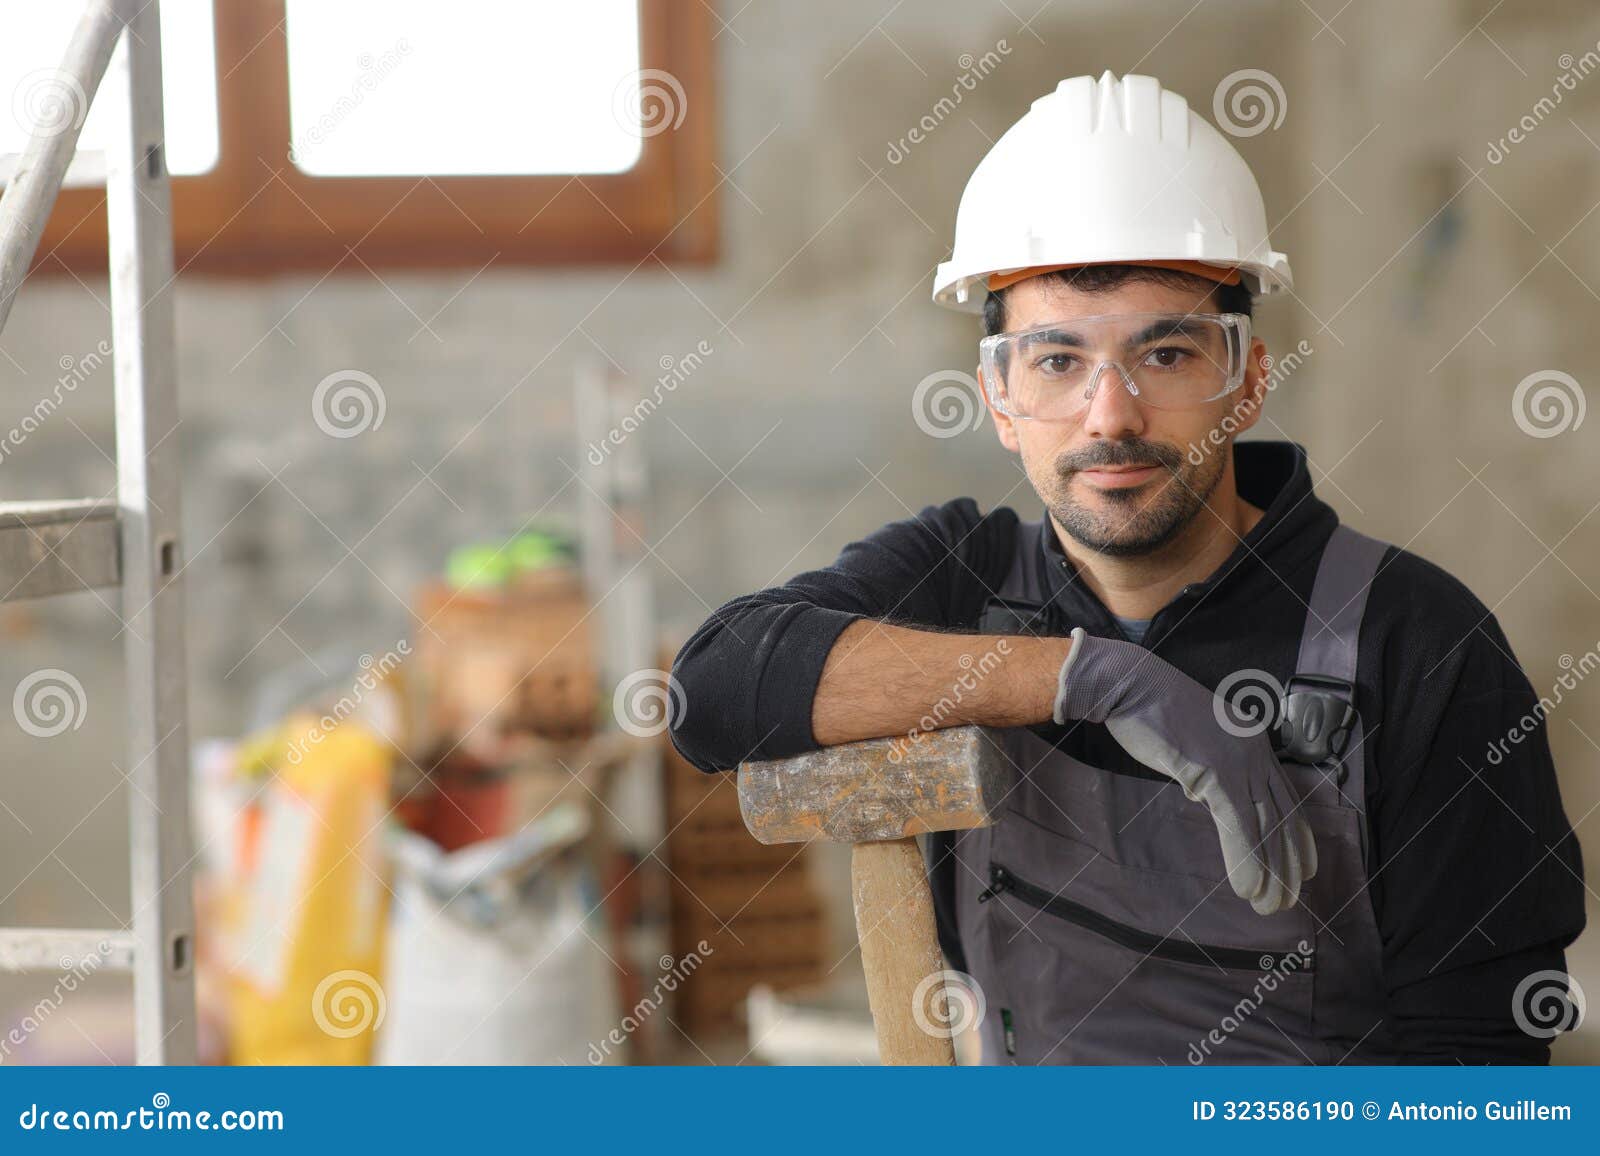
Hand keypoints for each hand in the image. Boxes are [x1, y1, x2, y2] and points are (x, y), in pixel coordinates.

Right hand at [1052, 628, 1315, 914]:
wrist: (1129, 684)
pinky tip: (1248, 888)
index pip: (1285, 797)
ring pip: (1265, 826)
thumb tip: (1205, 794)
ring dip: (1271, 872)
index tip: (1305, 869)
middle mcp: (1255, 751)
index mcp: (1253, 742)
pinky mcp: (1216, 771)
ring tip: (1269, 905)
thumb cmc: (1150, 710)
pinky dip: (1246, 860)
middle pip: (1282, 816)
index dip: (1298, 837)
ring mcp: (1238, 760)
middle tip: (1287, 901)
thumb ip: (1208, 766)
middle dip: (1287, 865)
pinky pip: (1238, 825)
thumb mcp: (1192, 741)